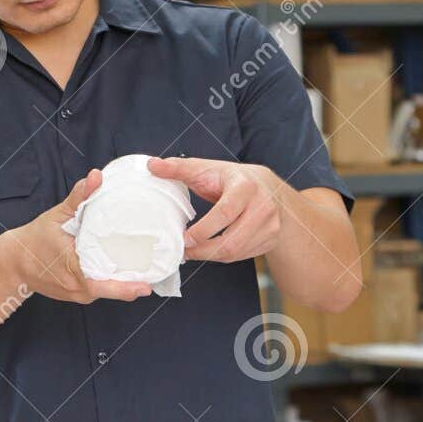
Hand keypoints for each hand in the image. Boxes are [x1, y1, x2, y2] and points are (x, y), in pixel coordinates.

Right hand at [3, 170, 153, 304]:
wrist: (14, 263)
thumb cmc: (34, 239)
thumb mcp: (57, 215)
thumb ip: (79, 196)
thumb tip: (97, 176)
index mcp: (72, 267)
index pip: (102, 284)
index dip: (125, 288)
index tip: (146, 286)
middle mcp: (76, 287)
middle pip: (110, 291)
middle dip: (132, 286)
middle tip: (153, 277)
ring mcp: (76, 295)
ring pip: (106, 292)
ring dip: (123, 284)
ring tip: (143, 271)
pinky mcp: (76, 296)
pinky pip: (99, 291)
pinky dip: (111, 283)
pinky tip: (123, 272)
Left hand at [147, 156, 282, 262]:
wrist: (270, 188)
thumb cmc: (232, 178)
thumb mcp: (207, 169)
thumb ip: (178, 168)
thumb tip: (151, 165)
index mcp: (245, 186)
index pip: (224, 213)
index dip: (202, 230)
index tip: (183, 239)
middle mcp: (263, 207)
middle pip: (231, 241)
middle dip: (203, 250)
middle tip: (183, 251)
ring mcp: (270, 225)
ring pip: (236, 252)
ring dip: (210, 256)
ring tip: (192, 252)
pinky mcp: (271, 239)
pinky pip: (242, 256)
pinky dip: (223, 256)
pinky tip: (209, 250)